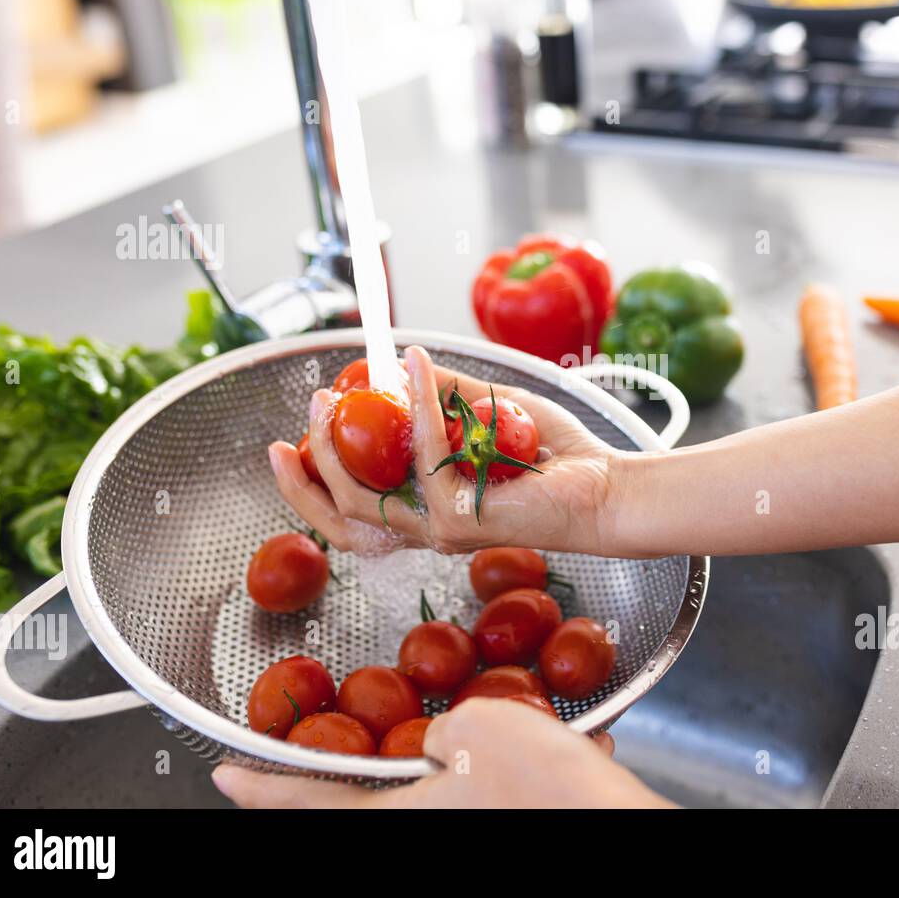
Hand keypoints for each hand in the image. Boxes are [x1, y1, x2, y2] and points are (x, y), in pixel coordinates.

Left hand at [212, 698, 674, 808]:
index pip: (305, 799)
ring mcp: (470, 826)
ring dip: (463, 750)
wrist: (615, 825)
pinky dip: (514, 761)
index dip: (258, 782)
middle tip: (370, 724)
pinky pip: (495, 791)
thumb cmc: (542, 789)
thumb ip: (442, 725)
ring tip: (494, 719)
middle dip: (373, 757)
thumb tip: (443, 736)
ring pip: (445, 787)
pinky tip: (553, 739)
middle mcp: (424, 830)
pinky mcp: (512, 820)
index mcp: (395, 817)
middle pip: (374, 795)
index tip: (223, 771)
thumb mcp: (478, 726)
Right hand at [267, 345, 625, 555]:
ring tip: (334, 396)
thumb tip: (402, 367)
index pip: (353, 514)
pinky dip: (418, 406)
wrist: (607, 487)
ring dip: (341, 445)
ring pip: (365, 501)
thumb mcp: (490, 413)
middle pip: (342, 522)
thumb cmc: (555, 459)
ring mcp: (443, 530)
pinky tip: (421, 368)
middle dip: (304, 481)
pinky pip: (424, 457)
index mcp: (426, 512)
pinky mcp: (464, 519)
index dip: (312, 485)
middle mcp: (428, 528)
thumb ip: (446, 396)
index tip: (291, 442)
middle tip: (292, 429)